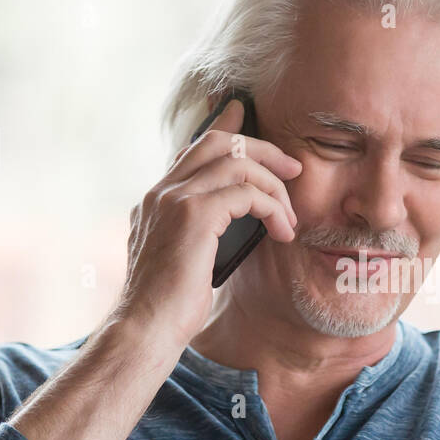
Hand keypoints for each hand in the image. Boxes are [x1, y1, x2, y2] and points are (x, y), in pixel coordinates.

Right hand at [105, 97, 302, 349]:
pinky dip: (272, 208)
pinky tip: (283, 232)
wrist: (146, 329)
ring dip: (274, 187)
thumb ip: (197, 233)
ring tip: (291, 217)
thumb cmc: (168, 307)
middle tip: (293, 169)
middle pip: (218, 141)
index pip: (193, 149)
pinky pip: (247, 192)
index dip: (223, 126)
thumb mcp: (184, 260)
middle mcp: (161, 192)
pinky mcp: (193, 215)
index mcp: (155, 200)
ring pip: (238, 163)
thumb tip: (230, 223)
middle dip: (262, 148)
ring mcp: (174, 199)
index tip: (244, 110)